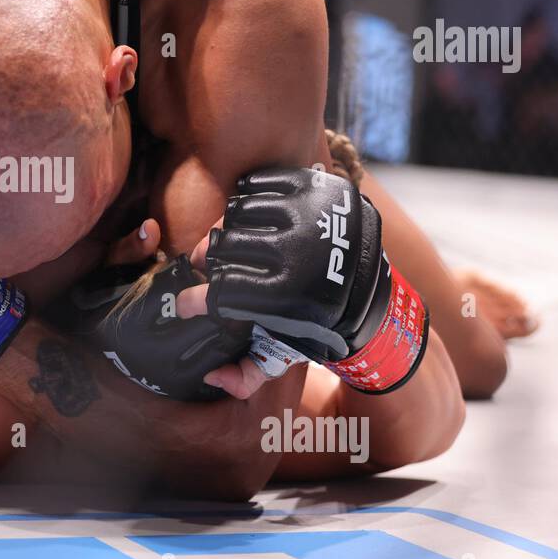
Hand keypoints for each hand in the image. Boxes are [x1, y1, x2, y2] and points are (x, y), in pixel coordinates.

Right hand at [182, 168, 428, 394]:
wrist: (372, 289)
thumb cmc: (320, 324)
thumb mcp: (288, 354)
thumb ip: (248, 374)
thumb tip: (210, 375)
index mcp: (288, 296)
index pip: (218, 291)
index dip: (193, 300)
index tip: (185, 304)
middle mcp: (297, 252)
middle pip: (222, 246)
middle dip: (205, 260)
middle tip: (204, 267)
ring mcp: (307, 214)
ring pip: (237, 211)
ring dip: (226, 228)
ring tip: (228, 242)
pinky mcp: (315, 187)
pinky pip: (259, 183)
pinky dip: (246, 197)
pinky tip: (246, 216)